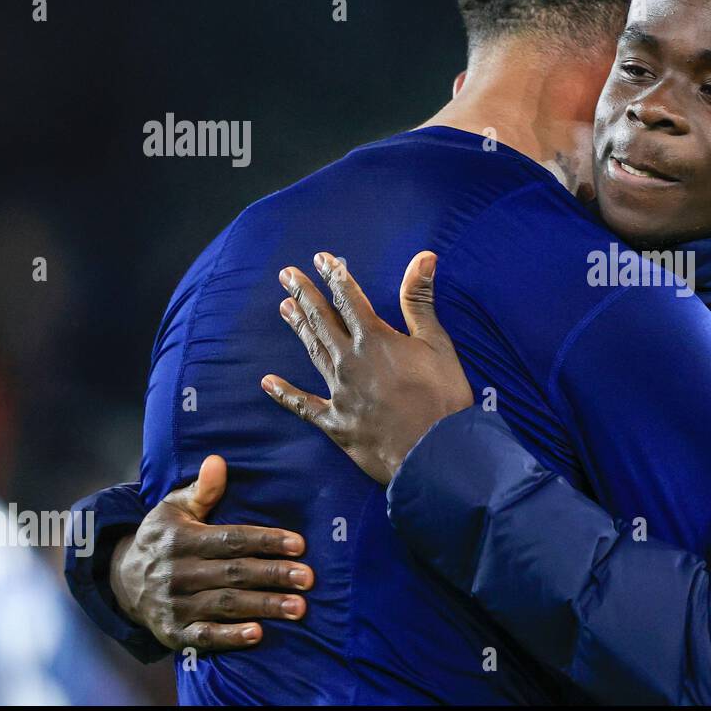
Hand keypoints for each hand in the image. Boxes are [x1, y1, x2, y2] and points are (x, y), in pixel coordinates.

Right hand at [111, 455, 313, 651]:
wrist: (121, 581)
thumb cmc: (162, 539)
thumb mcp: (174, 509)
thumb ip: (201, 489)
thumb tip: (218, 461)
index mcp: (182, 540)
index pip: (231, 540)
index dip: (266, 541)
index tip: (300, 544)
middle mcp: (178, 573)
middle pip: (234, 573)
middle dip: (274, 575)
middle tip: (309, 578)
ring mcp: (175, 605)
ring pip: (227, 604)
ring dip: (264, 606)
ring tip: (299, 607)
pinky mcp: (174, 632)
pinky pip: (204, 636)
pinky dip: (230, 637)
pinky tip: (257, 634)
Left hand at [262, 250, 473, 484]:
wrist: (436, 453)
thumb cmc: (443, 397)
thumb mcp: (438, 344)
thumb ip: (420, 300)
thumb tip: (422, 256)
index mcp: (376, 339)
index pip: (350, 299)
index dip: (334, 276)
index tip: (320, 258)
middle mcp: (350, 361)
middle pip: (322, 320)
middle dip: (304, 295)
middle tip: (286, 274)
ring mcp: (340, 392)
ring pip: (312, 352)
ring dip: (297, 328)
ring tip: (283, 307)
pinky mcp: (336, 423)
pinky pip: (303, 406)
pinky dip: (284, 394)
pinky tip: (267, 382)